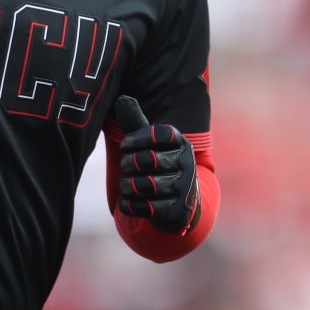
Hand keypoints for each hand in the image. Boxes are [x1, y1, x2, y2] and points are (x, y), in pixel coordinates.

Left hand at [114, 96, 199, 233]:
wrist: (180, 202)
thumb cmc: (159, 164)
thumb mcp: (150, 143)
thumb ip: (135, 122)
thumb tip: (122, 97)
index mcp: (180, 142)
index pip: (157, 134)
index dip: (136, 139)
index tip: (125, 146)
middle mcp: (186, 164)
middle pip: (146, 160)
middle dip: (128, 164)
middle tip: (126, 167)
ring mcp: (182, 189)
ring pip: (141, 185)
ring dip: (126, 186)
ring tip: (126, 185)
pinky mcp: (175, 212)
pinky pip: (141, 207)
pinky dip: (128, 205)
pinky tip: (129, 202)